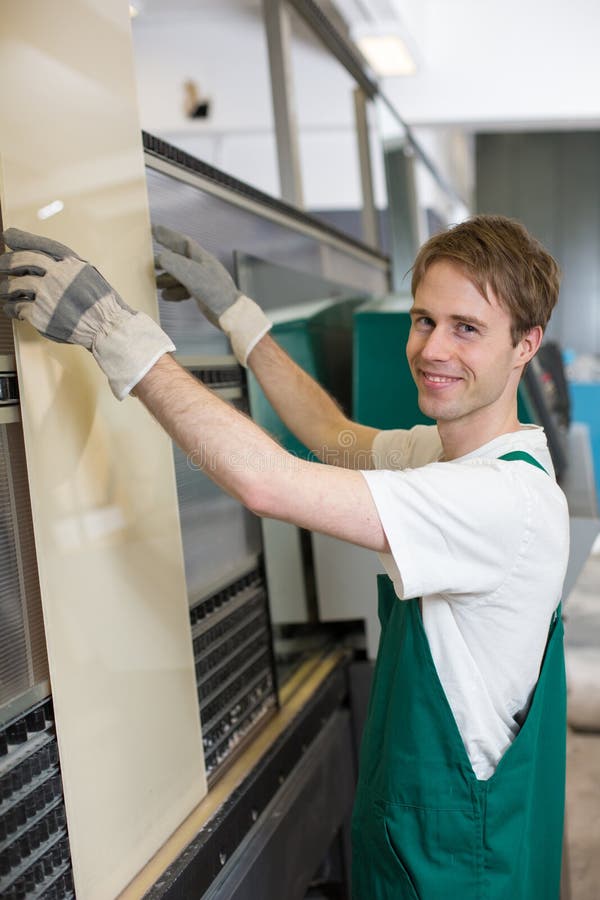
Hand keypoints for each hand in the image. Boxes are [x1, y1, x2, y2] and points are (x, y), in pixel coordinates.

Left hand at [0, 228, 174, 398]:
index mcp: (70, 264)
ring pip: (16, 284)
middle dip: (7, 261)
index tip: (9, 235)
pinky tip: (10, 308)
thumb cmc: (102, 306)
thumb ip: (69, 269)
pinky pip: (18, 307)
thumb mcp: (90, 276)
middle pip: (24, 261)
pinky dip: (11, 308)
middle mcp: (57, 275)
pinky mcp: (41, 314)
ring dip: (5, 287)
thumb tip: (49, 265)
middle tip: (0, 264)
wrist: (107, 327)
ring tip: (1, 290)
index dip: (23, 239)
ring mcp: (48, 294)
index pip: (41, 245)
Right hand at [153, 224, 240, 325]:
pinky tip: (167, 296)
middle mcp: (201, 267)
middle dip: (163, 261)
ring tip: (154, 282)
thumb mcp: (193, 276)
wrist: (230, 313)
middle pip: (178, 259)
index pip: (182, 242)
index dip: (167, 235)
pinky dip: (174, 292)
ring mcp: (201, 281)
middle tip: (149, 262)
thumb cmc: (214, 292)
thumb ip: (176, 265)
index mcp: (201, 258)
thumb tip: (160, 257)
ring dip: (166, 279)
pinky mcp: (201, 294)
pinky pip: (183, 289)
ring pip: (179, 276)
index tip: (153, 229)